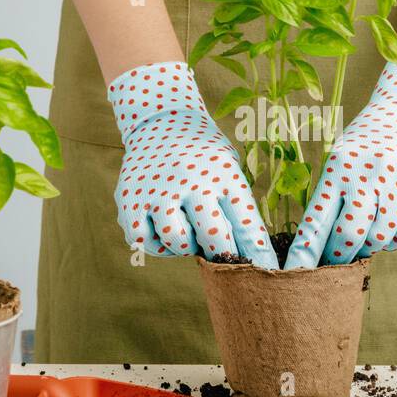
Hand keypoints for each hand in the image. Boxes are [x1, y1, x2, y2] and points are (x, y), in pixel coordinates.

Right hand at [109, 62, 277, 267]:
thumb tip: (253, 258)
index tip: (266, 275)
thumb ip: (238, 210)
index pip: (247, 224)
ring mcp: (158, 189)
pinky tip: (163, 228)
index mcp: (224, 173)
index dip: (259, 255)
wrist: (161, 121)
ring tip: (188, 230)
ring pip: (177, 242)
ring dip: (186, 246)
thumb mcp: (229, 169)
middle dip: (223, 256)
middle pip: (214, 238)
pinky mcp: (130, 198)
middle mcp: (191, 179)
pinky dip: (156, 243)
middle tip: (222, 256)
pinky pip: (144, 241)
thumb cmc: (205, 155)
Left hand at [285, 45, 396, 267]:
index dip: (306, 253)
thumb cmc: (368, 142)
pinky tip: (395, 215)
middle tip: (334, 265)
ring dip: (370, 244)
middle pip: (350, 236)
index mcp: (342, 166)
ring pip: (381, 239)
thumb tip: (318, 254)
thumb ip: (331, 200)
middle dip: (339, 257)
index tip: (295, 276)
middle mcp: (374, 174)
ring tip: (370, 227)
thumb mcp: (341, 158)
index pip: (318, 220)